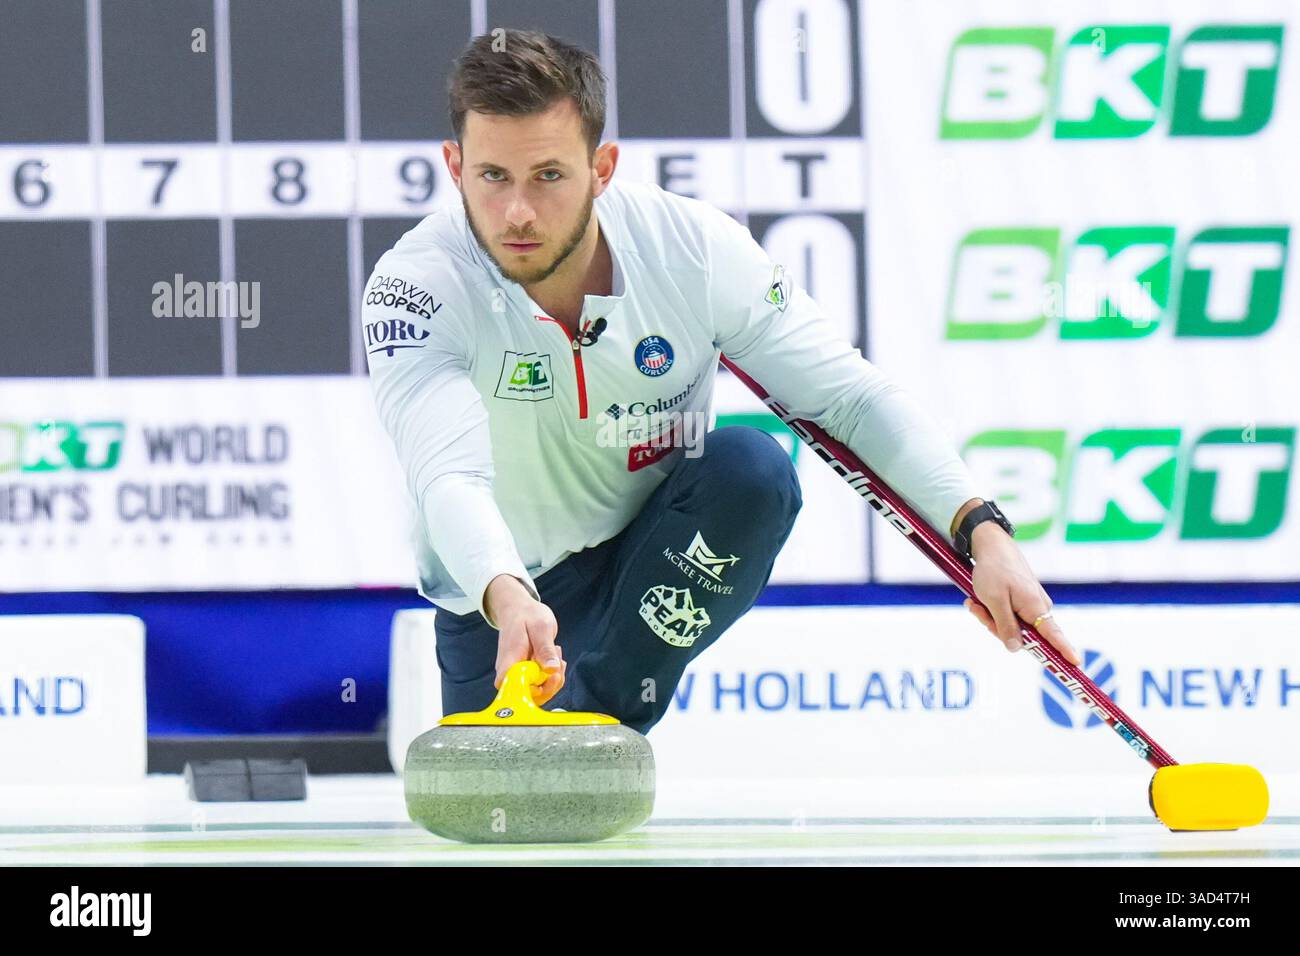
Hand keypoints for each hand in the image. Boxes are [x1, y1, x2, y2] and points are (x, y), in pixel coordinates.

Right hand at [485, 574, 565, 703]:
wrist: (518, 610)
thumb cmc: (527, 616)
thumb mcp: (540, 627)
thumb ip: (545, 649)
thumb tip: (551, 669)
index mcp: (509, 661)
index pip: (512, 688)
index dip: (532, 690)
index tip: (549, 676)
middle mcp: (510, 672)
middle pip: (528, 695)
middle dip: (550, 685)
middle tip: (558, 662)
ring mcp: (518, 674)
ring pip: (538, 692)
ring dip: (554, 679)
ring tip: (556, 653)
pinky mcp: (527, 674)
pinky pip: (541, 684)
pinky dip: (553, 675)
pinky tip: (555, 657)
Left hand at [961, 523, 1081, 665]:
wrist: (991, 544)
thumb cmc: (993, 570)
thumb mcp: (994, 601)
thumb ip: (1006, 626)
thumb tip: (1017, 649)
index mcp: (1036, 608)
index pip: (1054, 636)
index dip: (1064, 652)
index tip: (1075, 665)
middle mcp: (1038, 608)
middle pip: (1022, 636)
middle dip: (997, 629)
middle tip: (979, 611)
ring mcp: (1030, 604)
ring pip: (1010, 625)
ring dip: (990, 618)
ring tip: (975, 602)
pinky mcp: (1021, 600)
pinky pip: (1007, 615)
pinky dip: (991, 610)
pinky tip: (977, 601)